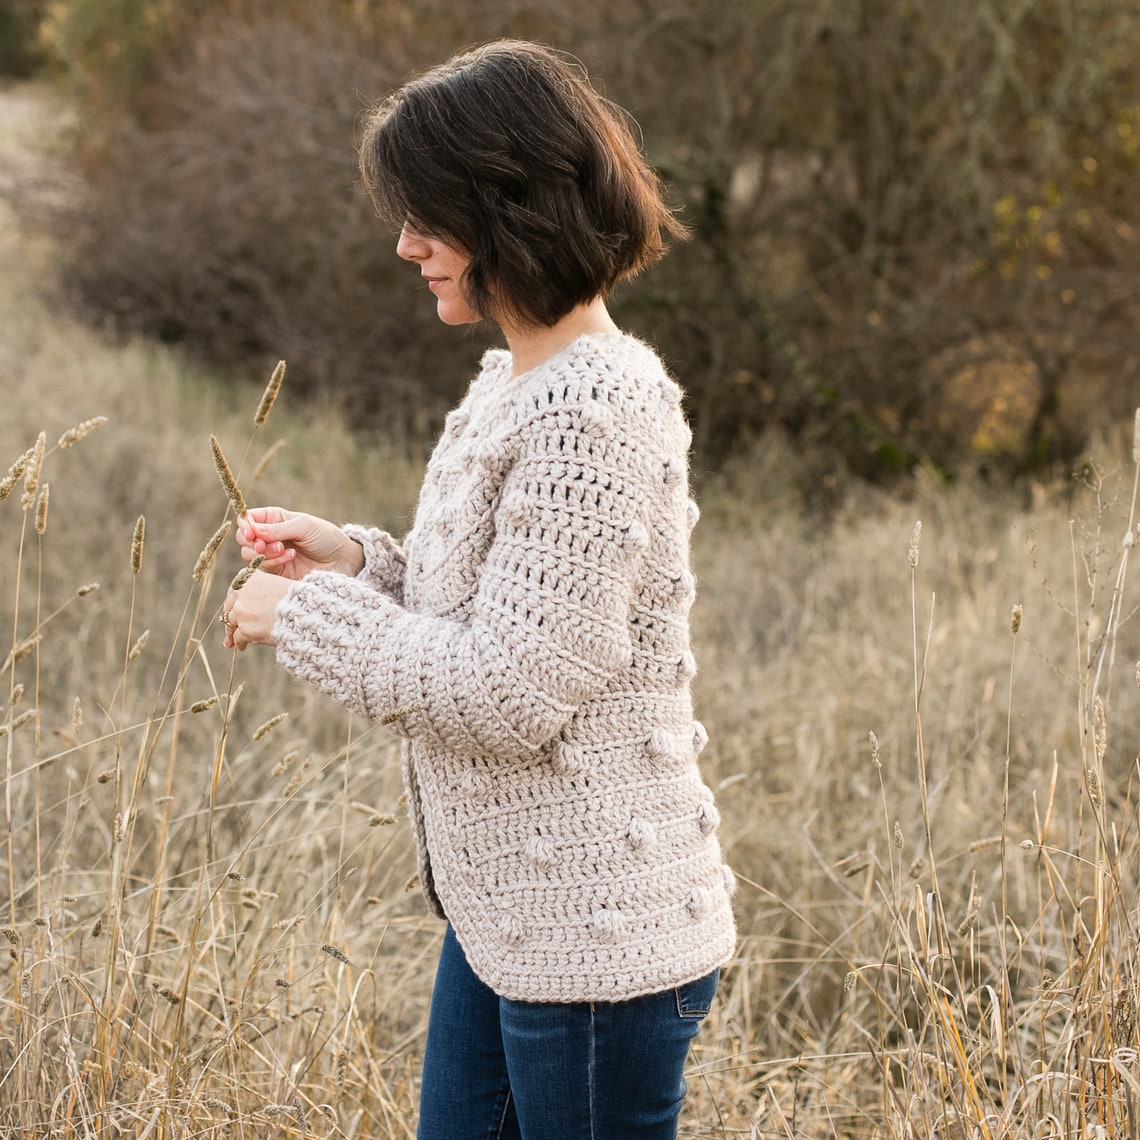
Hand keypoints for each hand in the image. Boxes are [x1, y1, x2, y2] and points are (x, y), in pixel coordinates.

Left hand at [222, 570, 292, 650]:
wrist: (303, 612)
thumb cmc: (297, 599)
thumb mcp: (277, 584)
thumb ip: (261, 590)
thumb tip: (251, 604)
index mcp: (248, 578)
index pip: (234, 590)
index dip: (234, 601)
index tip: (234, 609)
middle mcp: (241, 593)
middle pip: (229, 607)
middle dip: (230, 619)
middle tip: (231, 628)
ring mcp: (241, 611)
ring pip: (232, 624)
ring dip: (233, 632)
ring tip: (234, 641)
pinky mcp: (245, 629)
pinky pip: (238, 638)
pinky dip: (239, 643)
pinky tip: (242, 646)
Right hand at [235, 507, 364, 580]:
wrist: (341, 560)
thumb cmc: (325, 537)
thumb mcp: (303, 526)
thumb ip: (278, 529)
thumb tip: (253, 530)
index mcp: (274, 518)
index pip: (248, 519)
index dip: (245, 526)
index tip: (251, 533)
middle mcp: (269, 535)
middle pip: (244, 538)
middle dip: (252, 542)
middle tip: (264, 545)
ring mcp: (271, 553)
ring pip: (249, 554)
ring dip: (265, 552)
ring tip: (285, 549)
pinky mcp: (276, 570)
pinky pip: (263, 567)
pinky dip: (274, 562)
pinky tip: (291, 557)